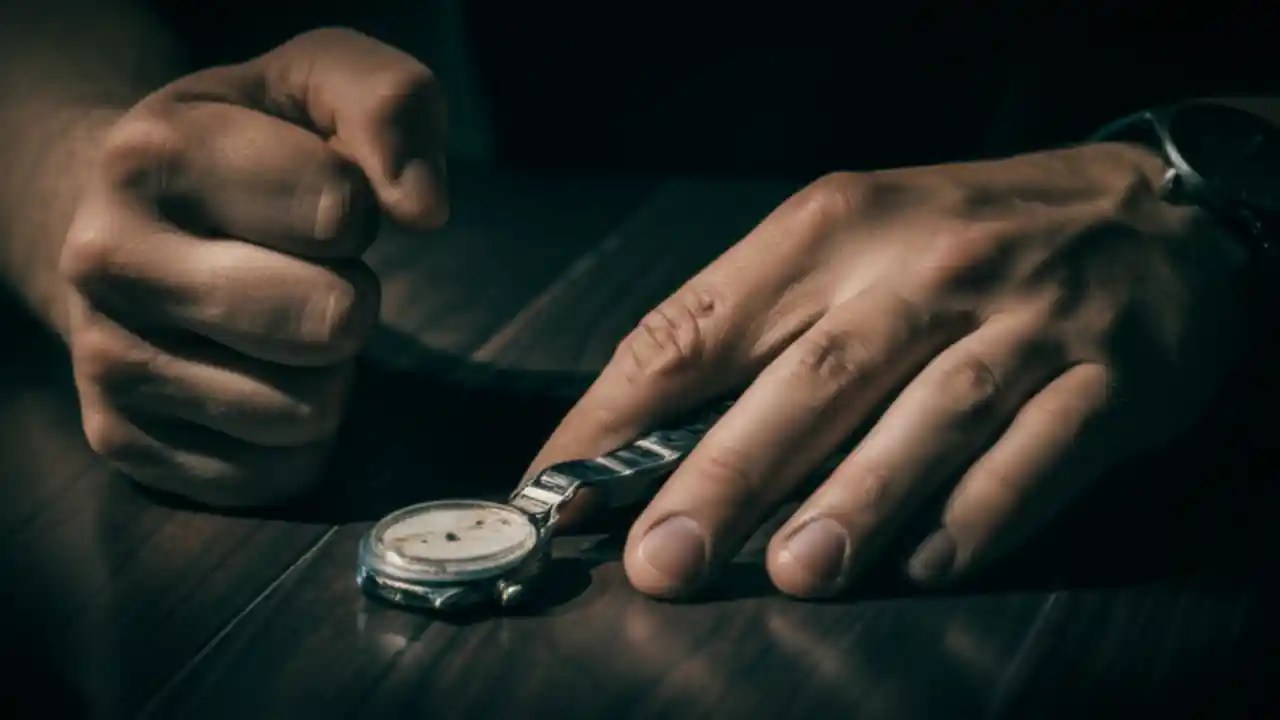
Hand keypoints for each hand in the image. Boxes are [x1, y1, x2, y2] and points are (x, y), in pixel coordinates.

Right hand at [60, 28, 446, 505]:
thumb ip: (390, 105)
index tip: (322, 197)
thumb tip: (423, 209)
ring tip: (278, 321)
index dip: (359, 206)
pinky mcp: (126, 444)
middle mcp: (108, 260)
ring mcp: (108, 361)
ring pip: (306, 411)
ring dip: (327, 372)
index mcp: (151, 154)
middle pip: (330, 322)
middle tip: (311, 271)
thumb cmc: (253, 149)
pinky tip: (256, 376)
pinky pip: (279, 472)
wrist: (135, 218)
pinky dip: (298, 435)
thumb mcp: (318, 85)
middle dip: (352, 296)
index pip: (340, 209)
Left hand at [528, 143, 1247, 597]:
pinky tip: (928, 565)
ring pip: (927, 414)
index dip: (617, 417)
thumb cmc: (964, 237)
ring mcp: (1023, 318)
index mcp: (831, 226)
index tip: (559, 492)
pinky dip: (979, 512)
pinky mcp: (1108, 376)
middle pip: (809, 377)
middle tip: (663, 562)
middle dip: (725, 476)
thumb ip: (756, 330)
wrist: (1152, 209)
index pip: (696, 325)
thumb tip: (644, 446)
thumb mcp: (851, 243)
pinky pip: (1036, 453)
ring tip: (795, 572)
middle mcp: (923, 264)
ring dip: (856, 500)